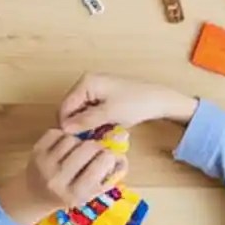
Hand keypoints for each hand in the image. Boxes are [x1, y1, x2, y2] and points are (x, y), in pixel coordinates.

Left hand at [0, 129, 128, 224]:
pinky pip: (55, 133)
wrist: (34, 196)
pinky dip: (63, 136)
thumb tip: (121, 155)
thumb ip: (109, 177)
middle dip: (96, 147)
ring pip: (72, 139)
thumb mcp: (90, 194)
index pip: (101, 164)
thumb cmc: (68, 195)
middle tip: (94, 152)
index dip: (109, 157)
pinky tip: (64, 146)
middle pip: (87, 148)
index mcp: (76, 193)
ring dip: (78, 142)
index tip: (108, 158)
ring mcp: (44, 164)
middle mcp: (58, 179)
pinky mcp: (35, 151)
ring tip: (78, 151)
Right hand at [58, 73, 198, 133]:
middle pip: (71, 108)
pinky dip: (93, 120)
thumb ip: (84, 121)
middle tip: (86, 140)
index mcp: (86, 82)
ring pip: (80, 110)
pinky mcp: (103, 95)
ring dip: (85, 124)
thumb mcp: (108, 114)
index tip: (74, 141)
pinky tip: (102, 129)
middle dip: (76, 124)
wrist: (160, 99)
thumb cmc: (135, 103)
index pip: (65, 106)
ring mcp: (95, 88)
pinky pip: (90, 109)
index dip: (67, 125)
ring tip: (96, 135)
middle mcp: (87, 82)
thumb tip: (64, 129)